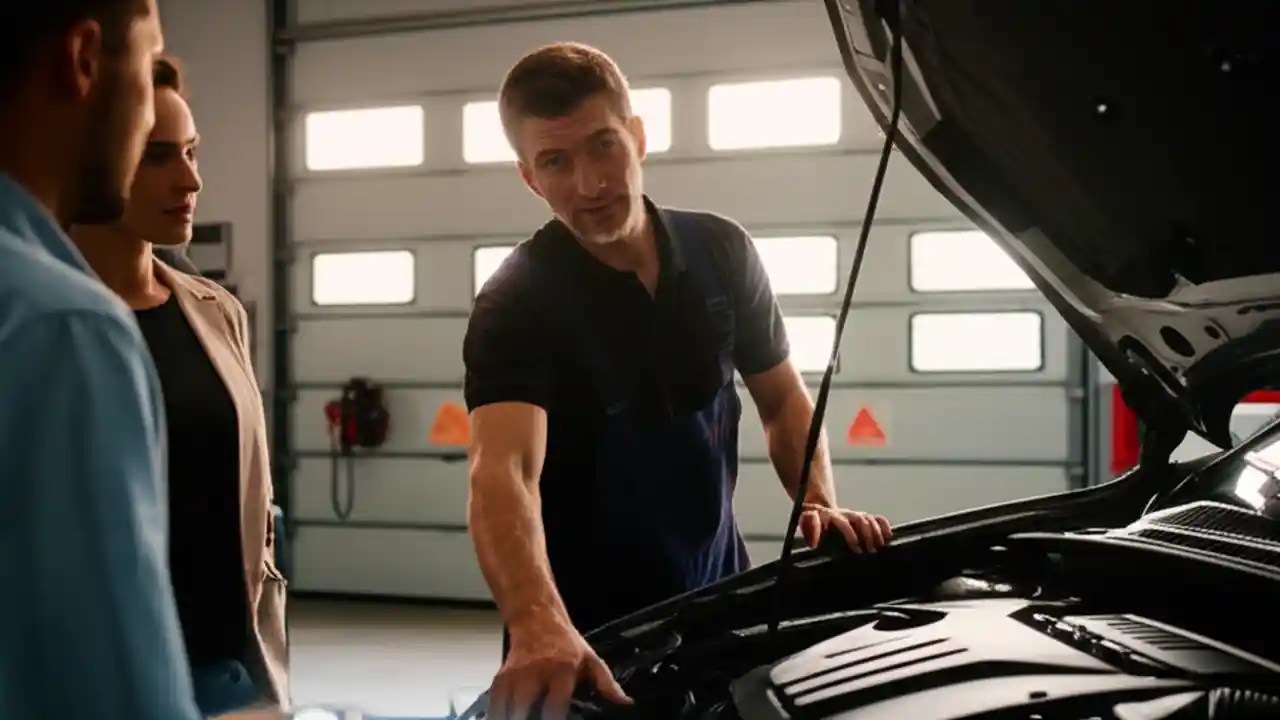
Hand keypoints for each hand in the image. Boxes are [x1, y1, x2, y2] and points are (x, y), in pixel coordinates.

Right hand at [488, 613, 631, 718]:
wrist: (536, 618)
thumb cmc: (565, 642)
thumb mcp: (590, 659)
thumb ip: (606, 683)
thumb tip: (625, 703)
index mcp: (560, 670)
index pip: (555, 706)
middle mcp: (534, 673)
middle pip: (524, 709)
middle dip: (528, 719)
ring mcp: (515, 676)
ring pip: (506, 709)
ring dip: (513, 717)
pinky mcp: (501, 678)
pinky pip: (494, 704)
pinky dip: (498, 714)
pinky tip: (504, 718)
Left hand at [799, 503, 892, 552]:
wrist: (818, 509)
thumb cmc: (811, 521)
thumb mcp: (805, 522)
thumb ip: (810, 529)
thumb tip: (814, 543)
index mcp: (830, 516)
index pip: (843, 523)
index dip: (851, 535)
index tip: (856, 549)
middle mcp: (844, 514)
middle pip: (860, 519)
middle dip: (867, 535)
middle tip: (869, 551)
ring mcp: (854, 515)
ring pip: (869, 518)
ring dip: (876, 532)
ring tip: (878, 547)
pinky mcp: (862, 518)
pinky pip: (876, 518)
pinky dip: (884, 525)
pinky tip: (888, 536)